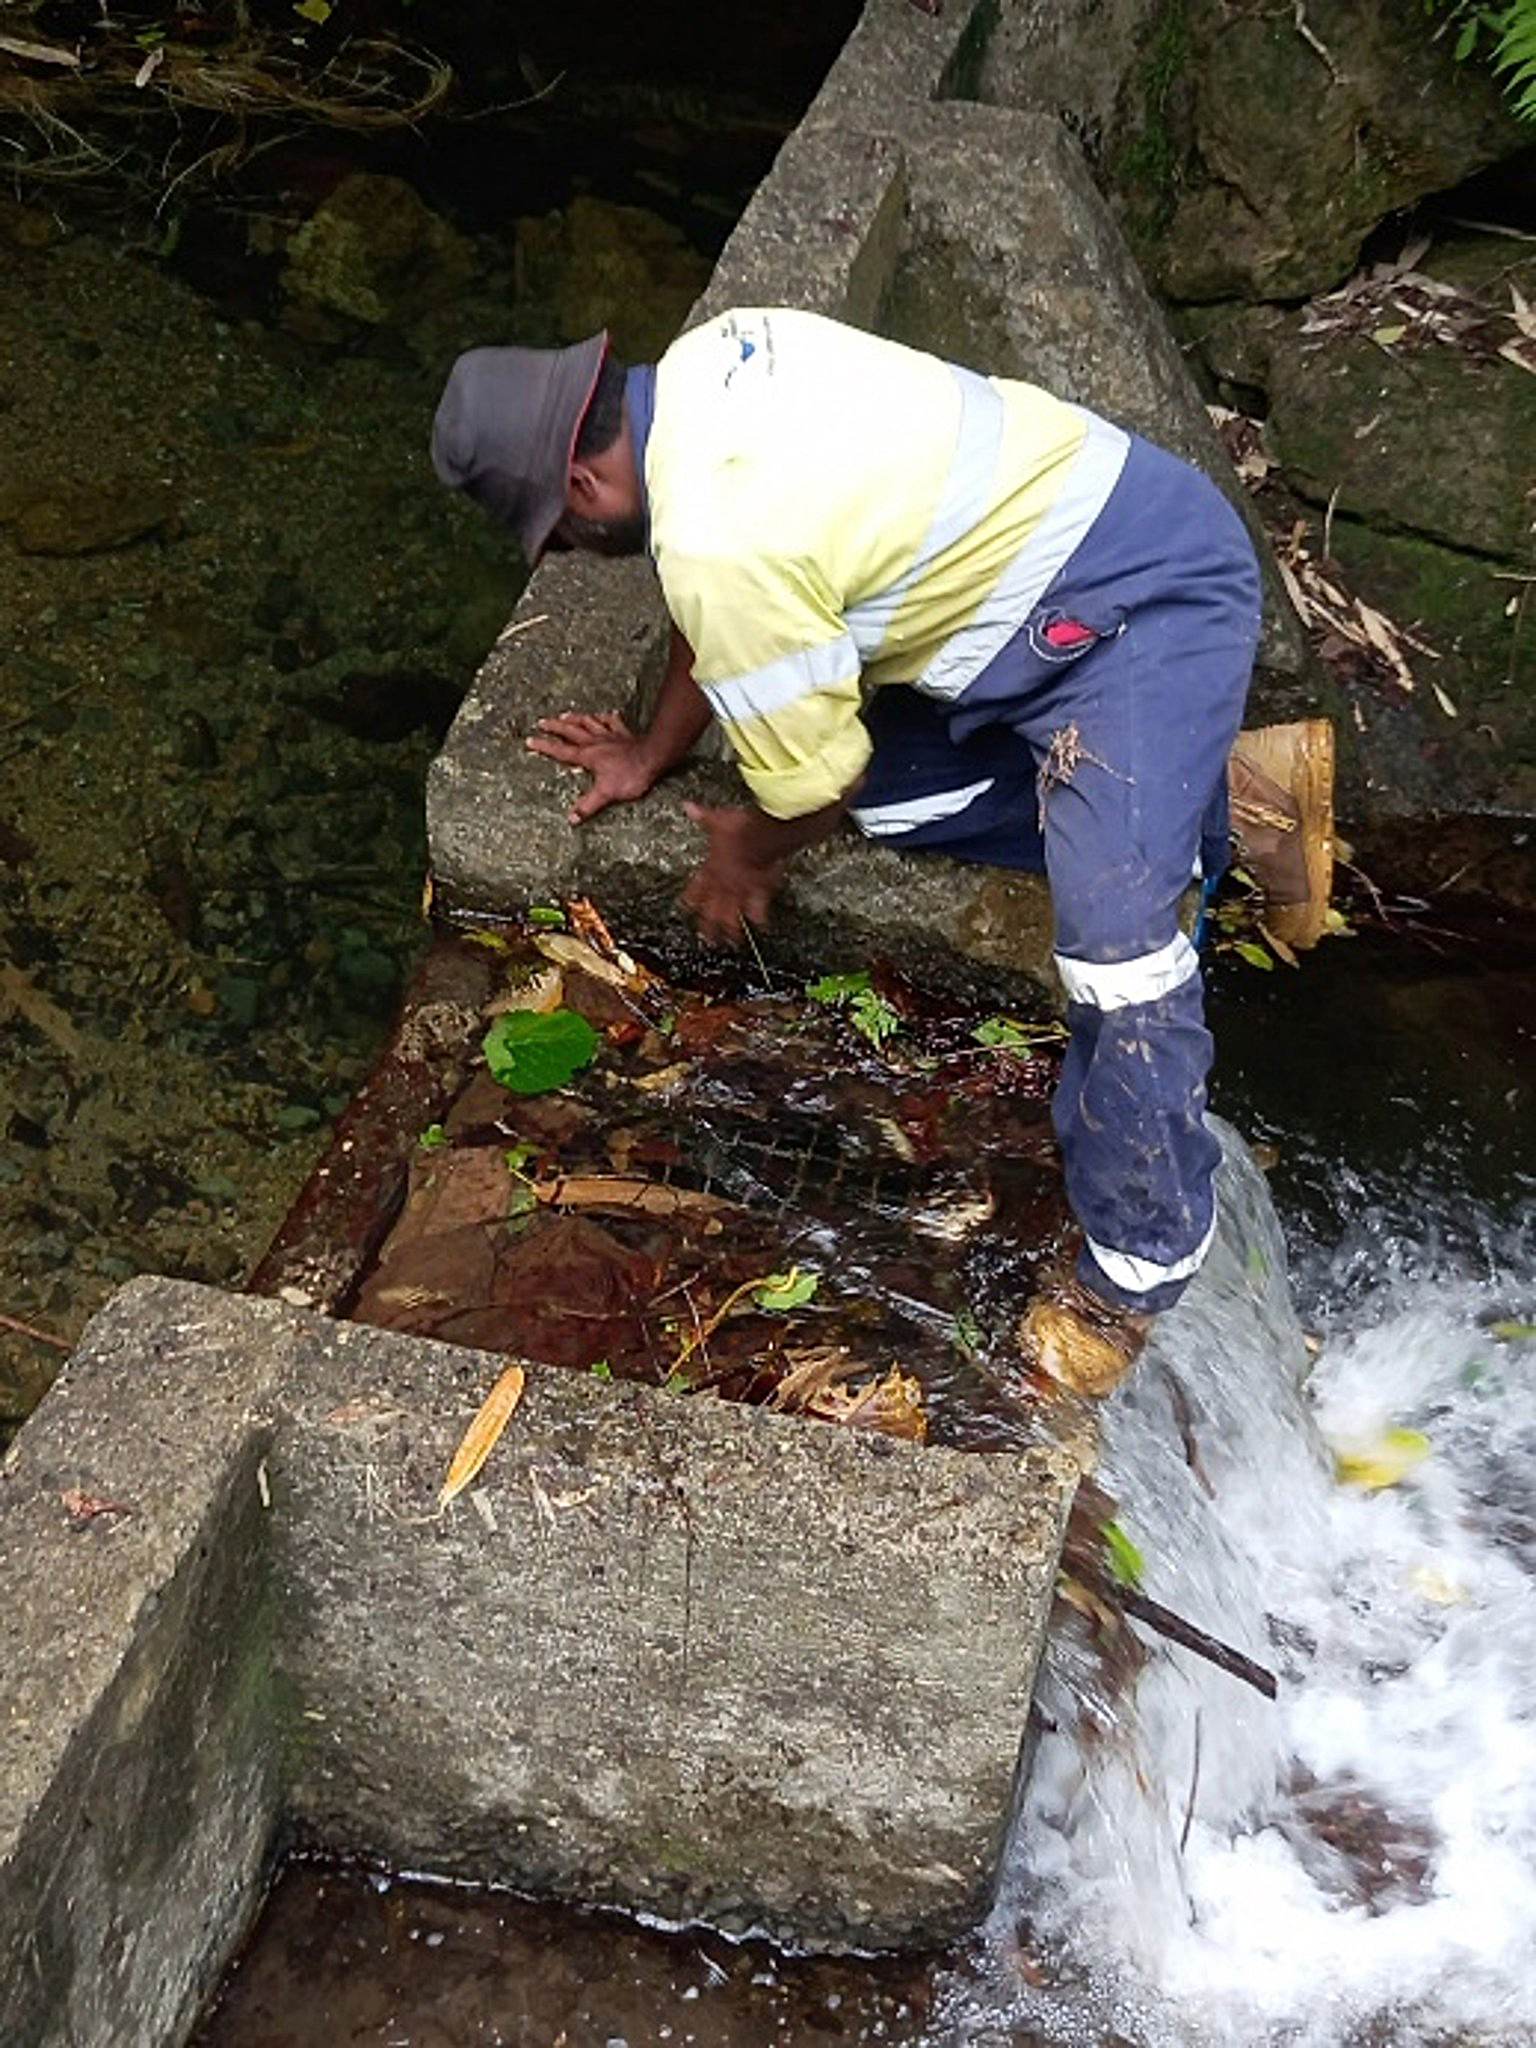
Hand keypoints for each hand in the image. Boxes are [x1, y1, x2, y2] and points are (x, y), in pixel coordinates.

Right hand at [525, 711, 659, 823]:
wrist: (654, 757)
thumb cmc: (630, 775)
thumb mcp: (606, 794)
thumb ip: (588, 806)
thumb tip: (571, 818)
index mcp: (587, 756)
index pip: (560, 751)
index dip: (544, 746)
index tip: (529, 741)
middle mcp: (596, 743)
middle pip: (571, 731)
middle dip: (554, 727)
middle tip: (541, 721)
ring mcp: (610, 736)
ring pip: (588, 723)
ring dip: (576, 719)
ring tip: (565, 714)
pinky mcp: (624, 734)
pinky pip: (612, 722)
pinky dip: (606, 717)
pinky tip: (604, 714)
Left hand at [678, 802, 785, 945]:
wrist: (763, 833)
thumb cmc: (740, 826)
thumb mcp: (716, 819)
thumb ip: (702, 816)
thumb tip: (687, 807)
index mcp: (711, 868)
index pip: (696, 889)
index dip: (688, 900)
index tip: (683, 909)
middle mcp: (724, 884)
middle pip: (712, 911)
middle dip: (707, 926)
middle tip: (704, 939)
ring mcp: (741, 889)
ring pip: (732, 916)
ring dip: (729, 931)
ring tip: (729, 943)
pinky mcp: (760, 890)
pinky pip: (758, 909)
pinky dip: (759, 919)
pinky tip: (761, 928)